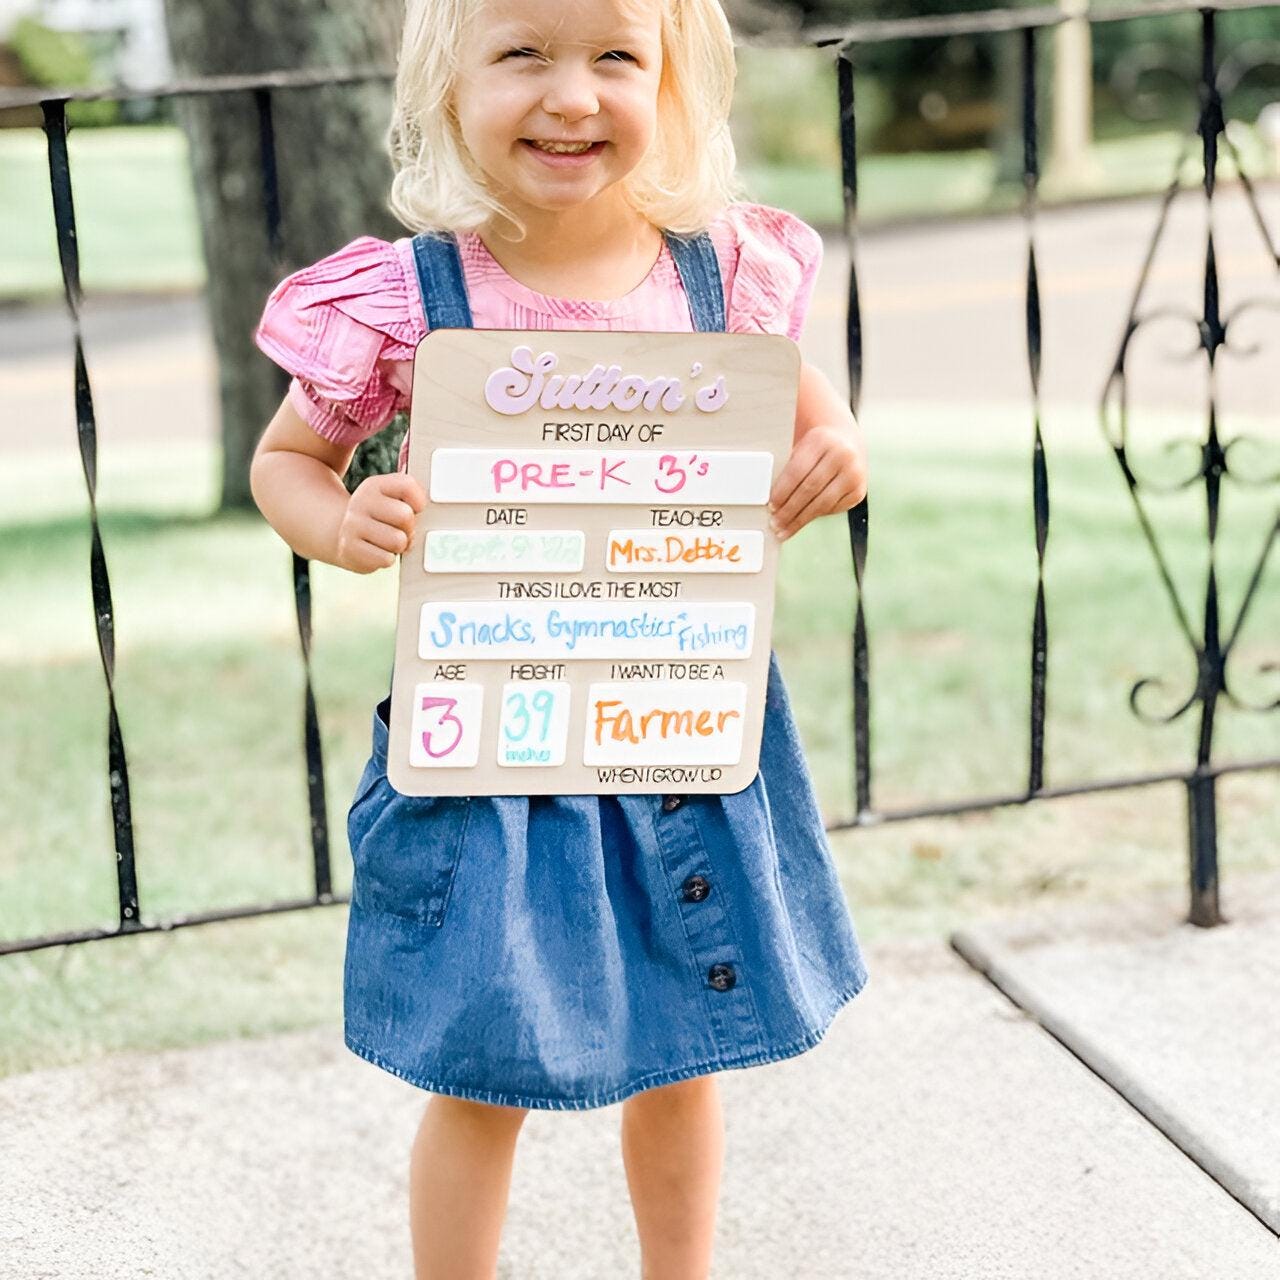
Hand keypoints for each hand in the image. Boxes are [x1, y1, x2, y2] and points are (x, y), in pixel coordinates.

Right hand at [335, 472, 425, 572]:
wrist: (343, 535)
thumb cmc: (380, 519)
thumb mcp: (392, 500)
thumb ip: (412, 499)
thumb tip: (430, 510)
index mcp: (374, 485)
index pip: (407, 486)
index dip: (419, 502)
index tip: (414, 509)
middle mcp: (360, 501)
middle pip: (405, 516)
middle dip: (409, 528)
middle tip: (401, 530)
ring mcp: (352, 525)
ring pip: (398, 541)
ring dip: (399, 546)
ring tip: (389, 542)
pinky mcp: (349, 548)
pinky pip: (386, 559)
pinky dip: (387, 559)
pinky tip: (377, 551)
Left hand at [768, 423, 866, 541]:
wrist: (847, 442)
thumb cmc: (816, 449)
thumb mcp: (802, 449)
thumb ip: (789, 470)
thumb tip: (773, 503)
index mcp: (821, 441)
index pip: (797, 471)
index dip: (782, 492)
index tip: (771, 506)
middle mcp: (842, 455)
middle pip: (810, 489)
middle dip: (789, 510)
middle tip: (775, 524)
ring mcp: (854, 474)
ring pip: (822, 503)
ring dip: (801, 520)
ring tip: (784, 530)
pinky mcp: (858, 490)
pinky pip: (833, 509)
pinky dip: (815, 516)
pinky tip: (802, 521)